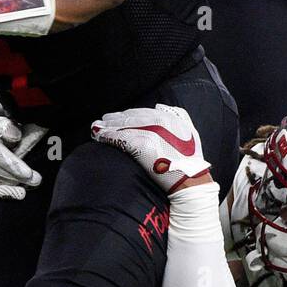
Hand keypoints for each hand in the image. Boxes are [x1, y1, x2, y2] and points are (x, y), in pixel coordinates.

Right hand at [0, 117, 46, 199]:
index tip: (28, 174)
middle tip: (36, 180)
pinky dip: (2, 193)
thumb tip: (14, 136)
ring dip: (11, 185)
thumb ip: (10, 128)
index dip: (13, 165)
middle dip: (17, 177)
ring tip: (26, 186)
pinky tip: (16, 194)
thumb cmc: (0, 134)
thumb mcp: (5, 125)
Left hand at [92, 104, 212, 193]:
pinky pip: (120, 137)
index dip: (127, 115)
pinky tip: (99, 137)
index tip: (116, 117)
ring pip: (123, 126)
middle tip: (101, 122)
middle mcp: (161, 121)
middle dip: (114, 119)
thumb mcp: (190, 132)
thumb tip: (160, 107)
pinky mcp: (142, 144)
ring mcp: (151, 131)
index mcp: (170, 118)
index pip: (142, 112)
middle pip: (130, 117)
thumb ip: (178, 117)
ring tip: (96, 129)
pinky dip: (108, 136)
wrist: (190, 180)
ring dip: (107, 127)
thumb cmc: (189, 161)